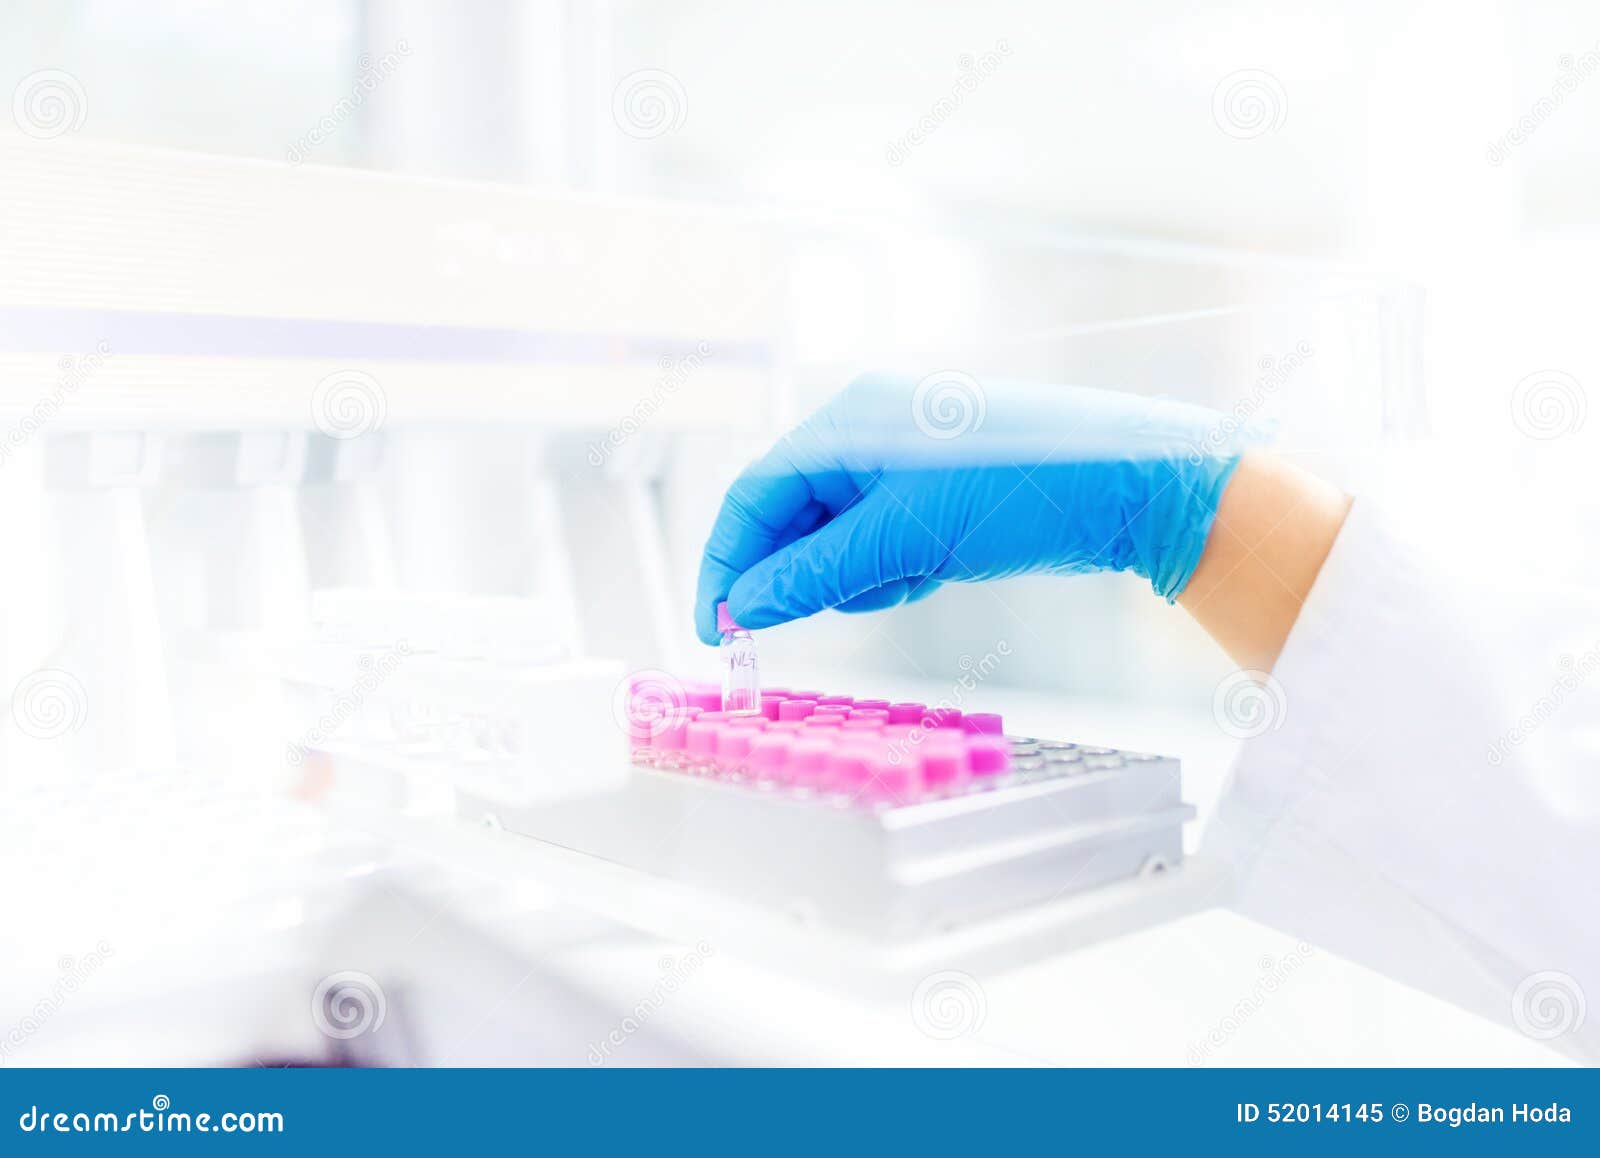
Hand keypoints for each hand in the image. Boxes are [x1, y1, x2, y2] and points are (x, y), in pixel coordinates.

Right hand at [693, 372, 1251, 644]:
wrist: (1131, 487)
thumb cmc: (1022, 489)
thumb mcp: (905, 540)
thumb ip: (814, 574)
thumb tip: (745, 606)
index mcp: (849, 421)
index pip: (756, 493)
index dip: (728, 562)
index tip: (717, 627)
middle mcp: (868, 433)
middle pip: (792, 518)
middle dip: (803, 574)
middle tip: (813, 618)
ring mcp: (903, 464)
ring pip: (838, 539)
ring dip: (857, 576)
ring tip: (913, 576)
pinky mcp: (935, 495)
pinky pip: (882, 543)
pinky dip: (895, 571)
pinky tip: (938, 570)